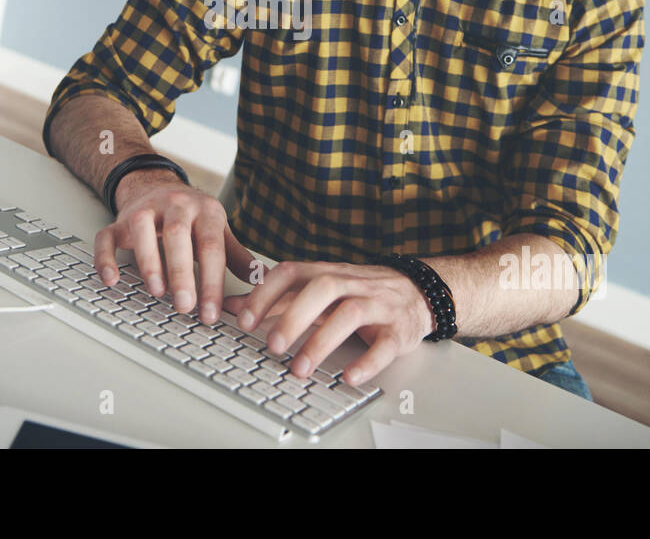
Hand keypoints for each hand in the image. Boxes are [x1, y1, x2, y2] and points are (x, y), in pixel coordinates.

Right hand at [92, 169, 258, 324]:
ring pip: (142, 231)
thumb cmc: (193, 218)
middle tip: (185, 306)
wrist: (158, 187)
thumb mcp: (218, 230)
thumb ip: (238, 257)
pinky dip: (105, 258)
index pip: (211, 247)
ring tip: (157, 291)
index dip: (212, 281)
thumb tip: (264, 282)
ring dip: (149, 262)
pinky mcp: (119, 221)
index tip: (211, 312)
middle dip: (182, 273)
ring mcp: (145, 210)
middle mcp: (175, 206)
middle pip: (178, 237)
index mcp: (205, 210)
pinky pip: (107, 236)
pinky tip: (111, 280)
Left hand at [222, 261, 434, 386]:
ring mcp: (378, 304)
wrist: (418, 290)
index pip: (292, 272)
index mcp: (327, 272)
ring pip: (350, 315)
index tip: (243, 318)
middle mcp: (352, 283)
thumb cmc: (359, 292)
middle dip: (293, 316)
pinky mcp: (399, 329)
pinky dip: (368, 362)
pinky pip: (385, 344)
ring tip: (300, 369)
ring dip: (322, 342)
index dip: (267, 293)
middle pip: (322, 289)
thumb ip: (280, 298)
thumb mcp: (320, 289)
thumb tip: (231, 306)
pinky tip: (349, 377)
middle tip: (271, 345)